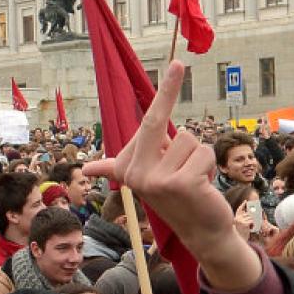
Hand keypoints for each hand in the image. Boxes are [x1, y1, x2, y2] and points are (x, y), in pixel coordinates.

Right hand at [83, 62, 260, 291]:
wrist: (201, 231)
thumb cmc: (177, 197)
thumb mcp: (146, 177)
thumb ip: (115, 169)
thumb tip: (85, 171)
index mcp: (125, 166)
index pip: (147, 121)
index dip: (164, 90)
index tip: (176, 62)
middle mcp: (135, 173)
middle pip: (157, 121)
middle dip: (168, 87)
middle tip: (177, 62)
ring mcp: (156, 180)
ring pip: (189, 140)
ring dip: (197, 158)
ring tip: (191, 179)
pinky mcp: (181, 184)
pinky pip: (204, 152)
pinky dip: (208, 166)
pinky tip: (201, 186)